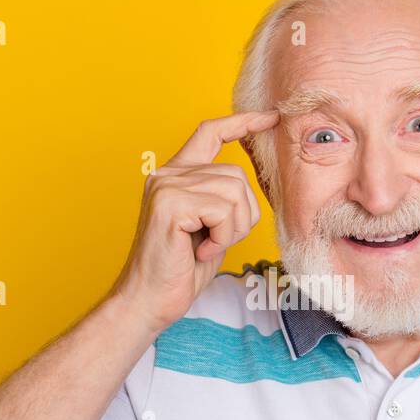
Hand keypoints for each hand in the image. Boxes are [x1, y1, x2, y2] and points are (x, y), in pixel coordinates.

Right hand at [108, 109, 279, 334]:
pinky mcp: (170, 204)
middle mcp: (167, 174)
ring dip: (233, 228)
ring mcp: (166, 186)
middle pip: (236, 173)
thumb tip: (250, 184)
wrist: (149, 302)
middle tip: (218, 242)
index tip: (270, 118)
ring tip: (208, 246)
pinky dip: (223, 236)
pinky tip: (201, 251)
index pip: (211, 133)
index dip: (242, 122)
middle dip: (243, 214)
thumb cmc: (181, 270)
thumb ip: (224, 200)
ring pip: (234, 191)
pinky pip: (223, 210)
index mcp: (176, 176)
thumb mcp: (212, 228)